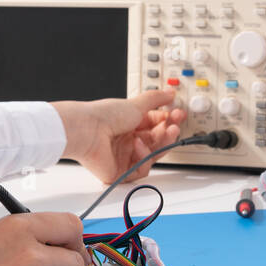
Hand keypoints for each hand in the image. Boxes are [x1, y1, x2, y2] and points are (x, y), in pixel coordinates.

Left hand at [51, 87, 186, 184]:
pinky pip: (141, 169)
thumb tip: (170, 93)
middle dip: (169, 132)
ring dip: (162, 144)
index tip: (178, 114)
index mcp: (129, 124)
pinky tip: (138, 145)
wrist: (87, 130)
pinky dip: (143, 156)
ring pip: (152, 156)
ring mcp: (124, 157)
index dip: (168, 121)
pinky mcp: (120, 172)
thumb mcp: (135, 104)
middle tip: (176, 125)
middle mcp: (127, 140)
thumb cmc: (104, 116)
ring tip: (168, 131)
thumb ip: (155, 99)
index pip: (155, 125)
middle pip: (156, 141)